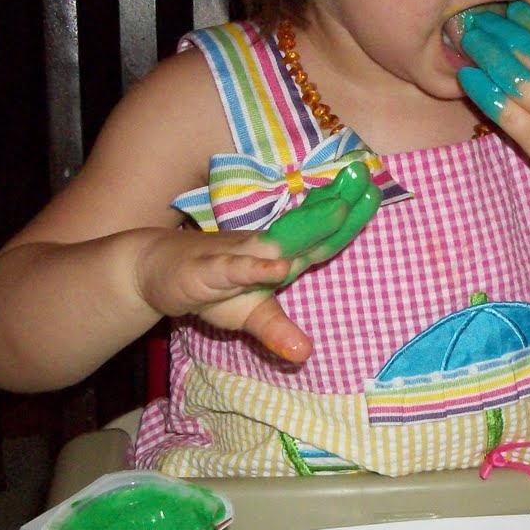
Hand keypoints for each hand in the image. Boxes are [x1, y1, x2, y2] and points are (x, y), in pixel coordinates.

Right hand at [135, 162, 380, 362]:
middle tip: (366, 174)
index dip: (350, 219)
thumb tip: (305, 355)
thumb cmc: (208, 288)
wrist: (154, 271)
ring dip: (307, 224)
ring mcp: (237, 257)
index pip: (322, 239)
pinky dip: (256, 267)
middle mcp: (264, 250)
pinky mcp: (208, 272)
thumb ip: (278, 332)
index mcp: (280, 257)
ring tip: (338, 207)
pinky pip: (235, 269)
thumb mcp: (248, 316)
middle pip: (308, 228)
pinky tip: (277, 266)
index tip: (375, 191)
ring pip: (277, 241)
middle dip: (339, 204)